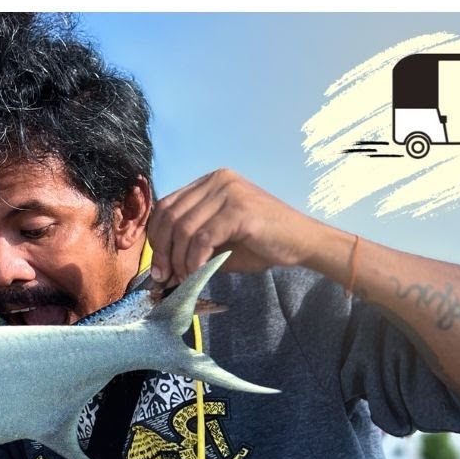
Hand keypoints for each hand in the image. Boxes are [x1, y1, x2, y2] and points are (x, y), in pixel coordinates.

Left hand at [146, 168, 324, 284]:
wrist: (303, 242)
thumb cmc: (262, 243)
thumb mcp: (219, 238)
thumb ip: (191, 242)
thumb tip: (162, 266)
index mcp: (210, 182)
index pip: (167, 205)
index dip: (156, 236)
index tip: (158, 265)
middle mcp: (217, 180)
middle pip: (170, 215)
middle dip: (162, 250)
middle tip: (164, 277)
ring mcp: (229, 192)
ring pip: (184, 228)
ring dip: (178, 259)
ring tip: (183, 278)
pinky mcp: (240, 210)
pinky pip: (203, 238)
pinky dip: (194, 260)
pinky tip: (197, 274)